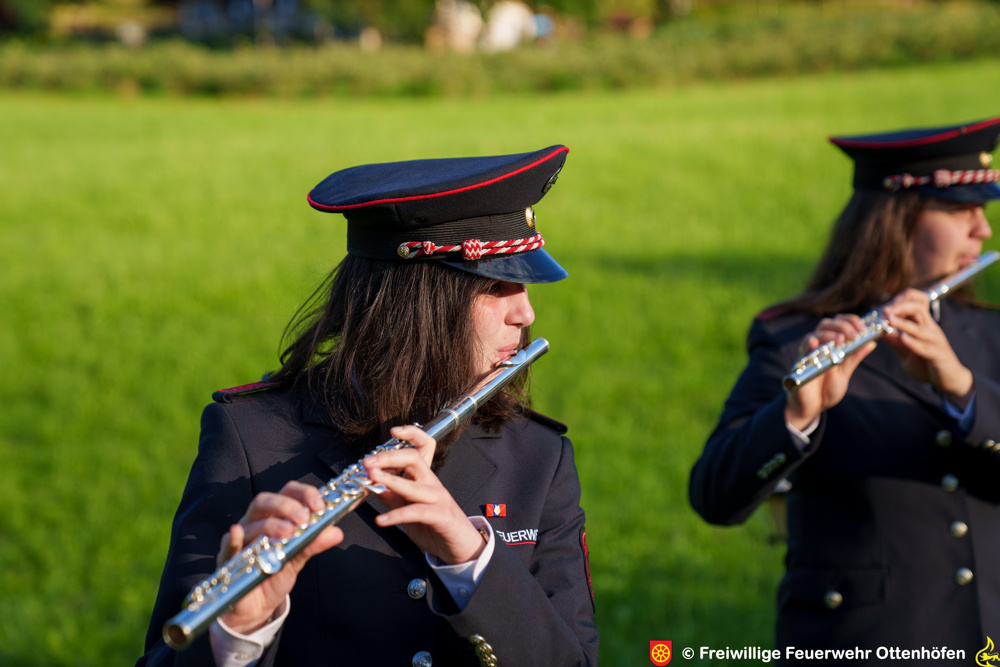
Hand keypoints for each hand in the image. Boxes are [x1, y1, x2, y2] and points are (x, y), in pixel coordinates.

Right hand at [217, 481, 343, 634]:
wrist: (257, 606)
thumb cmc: (275, 574)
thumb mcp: (298, 559)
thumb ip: (314, 543)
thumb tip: (337, 532)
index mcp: (275, 515)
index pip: (288, 492)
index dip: (304, 494)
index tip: (320, 506)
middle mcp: (256, 521)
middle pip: (265, 501)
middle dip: (286, 506)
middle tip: (304, 519)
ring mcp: (241, 538)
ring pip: (251, 522)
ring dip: (270, 525)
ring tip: (288, 533)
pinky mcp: (228, 558)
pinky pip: (228, 545)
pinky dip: (233, 538)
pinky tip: (237, 533)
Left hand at [363, 425, 485, 564]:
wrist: (460, 547)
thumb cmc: (433, 525)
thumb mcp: (407, 507)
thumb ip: (391, 495)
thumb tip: (371, 484)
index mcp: (425, 476)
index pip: (424, 445)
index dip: (411, 434)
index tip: (393, 430)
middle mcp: (432, 483)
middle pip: (414, 458)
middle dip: (388, 457)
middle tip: (367, 462)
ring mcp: (438, 498)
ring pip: (413, 485)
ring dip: (390, 480)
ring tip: (371, 479)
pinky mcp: (441, 517)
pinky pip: (416, 512)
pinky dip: (396, 515)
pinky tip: (380, 520)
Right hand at [785, 313, 876, 429]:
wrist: (812, 407)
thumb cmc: (826, 390)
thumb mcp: (845, 372)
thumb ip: (855, 357)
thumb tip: (872, 343)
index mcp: (831, 346)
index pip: (839, 324)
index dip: (851, 321)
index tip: (863, 328)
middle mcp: (819, 346)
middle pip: (827, 324)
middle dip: (842, 325)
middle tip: (854, 334)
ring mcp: (809, 353)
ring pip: (816, 333)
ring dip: (829, 334)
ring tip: (841, 340)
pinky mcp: (800, 362)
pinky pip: (803, 348)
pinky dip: (810, 343)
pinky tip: (817, 343)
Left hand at [882, 289, 973, 407]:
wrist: (949, 380)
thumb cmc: (927, 363)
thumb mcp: (906, 351)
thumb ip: (895, 342)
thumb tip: (880, 331)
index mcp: (923, 325)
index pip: (917, 302)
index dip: (903, 299)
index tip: (887, 305)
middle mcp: (931, 329)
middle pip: (919, 308)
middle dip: (901, 306)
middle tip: (886, 310)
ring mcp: (935, 341)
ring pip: (921, 327)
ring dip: (904, 324)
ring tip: (890, 320)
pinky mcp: (938, 355)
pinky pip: (926, 347)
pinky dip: (914, 343)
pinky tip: (903, 339)